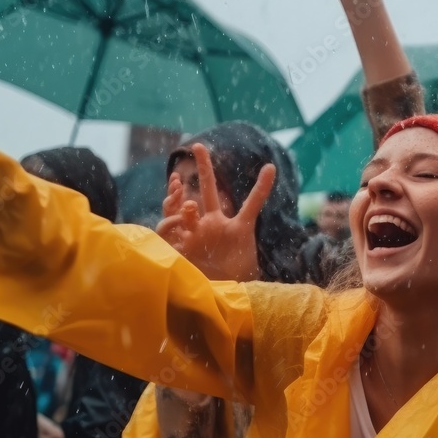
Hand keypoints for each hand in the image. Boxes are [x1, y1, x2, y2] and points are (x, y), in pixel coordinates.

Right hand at [156, 143, 274, 281]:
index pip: (210, 188)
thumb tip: (270, 165)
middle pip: (191, 194)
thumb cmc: (240, 266)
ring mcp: (188, 237)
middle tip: (195, 148)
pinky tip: (180, 224)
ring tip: (189, 204)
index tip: (199, 145)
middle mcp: (200, 225)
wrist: (230, 293)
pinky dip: (170, 224)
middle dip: (191, 175)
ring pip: (175, 212)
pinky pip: (167, 231)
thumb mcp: (247, 226)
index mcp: (217, 220)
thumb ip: (257, 196)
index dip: (204, 167)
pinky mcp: (178, 251)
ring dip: (178, 205)